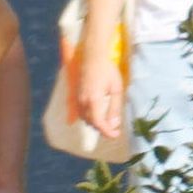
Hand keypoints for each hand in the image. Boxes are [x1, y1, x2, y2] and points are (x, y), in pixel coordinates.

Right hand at [44, 25, 121, 164]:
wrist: (93, 57)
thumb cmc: (108, 71)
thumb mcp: (116, 89)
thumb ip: (114, 108)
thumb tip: (114, 125)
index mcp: (93, 100)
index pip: (99, 123)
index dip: (107, 132)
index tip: (116, 135)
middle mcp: (83, 101)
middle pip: (91, 123)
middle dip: (103, 129)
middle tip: (115, 130)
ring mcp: (78, 98)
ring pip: (85, 118)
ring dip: (96, 123)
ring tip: (108, 123)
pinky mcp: (76, 95)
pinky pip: (81, 112)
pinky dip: (90, 117)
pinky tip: (98, 115)